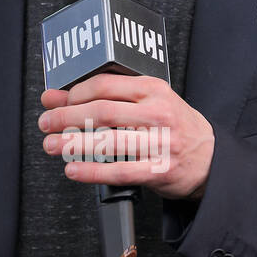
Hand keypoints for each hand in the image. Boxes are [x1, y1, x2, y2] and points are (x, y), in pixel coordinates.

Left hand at [38, 75, 213, 200]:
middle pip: (101, 112)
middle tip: (46, 123)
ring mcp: (160, 143)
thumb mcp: (150, 102)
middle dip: (66, 118)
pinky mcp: (159, 171)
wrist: (210, 158)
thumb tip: (58, 96)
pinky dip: (91, 172)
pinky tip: (73, 169)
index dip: (73, 94)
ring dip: (72, 144)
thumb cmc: (174, 127)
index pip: (104, 85)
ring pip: (107, 141)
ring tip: (52, 145)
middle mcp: (157, 114)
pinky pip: (119, 171)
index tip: (55, 102)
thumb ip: (109, 97)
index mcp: (153, 90)